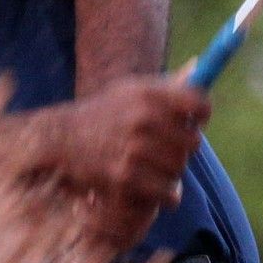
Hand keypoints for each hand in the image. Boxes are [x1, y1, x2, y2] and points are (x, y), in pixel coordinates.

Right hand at [1, 70, 210, 252]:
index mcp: (148, 94)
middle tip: (169, 149)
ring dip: (173, 172)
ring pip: (180, 168)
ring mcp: (134, 150)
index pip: (199, 104)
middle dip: (184, 148)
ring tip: (157, 167)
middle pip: (193, 142)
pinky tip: (158, 188)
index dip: (201, 115)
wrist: (61, 139)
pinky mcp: (125, 177)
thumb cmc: (102, 113)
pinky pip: (168, 192)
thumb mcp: (130, 90)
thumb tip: (200, 68)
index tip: (195, 121)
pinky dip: (167, 194)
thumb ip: (165, 86)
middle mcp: (143, 120)